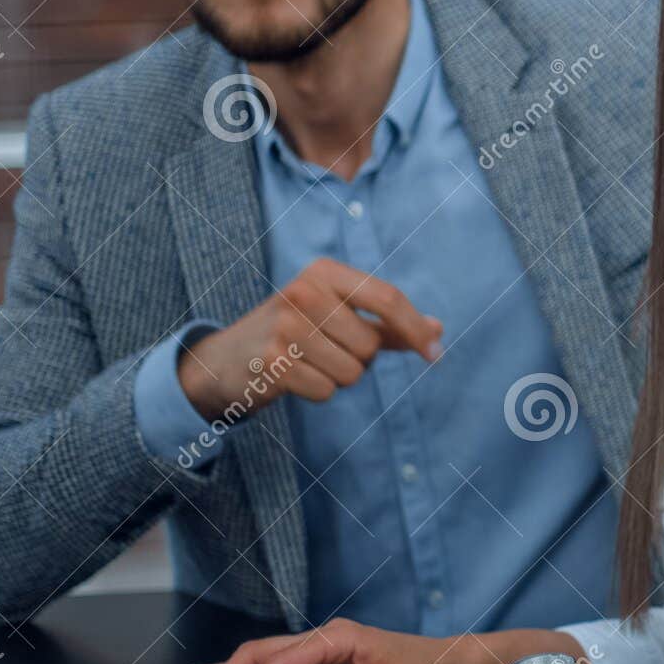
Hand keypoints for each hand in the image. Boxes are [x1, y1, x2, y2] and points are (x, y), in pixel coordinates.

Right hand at [178, 257, 442, 421]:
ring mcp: (284, 327)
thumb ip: (388, 324)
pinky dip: (318, 391)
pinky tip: (293, 376)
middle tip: (327, 350)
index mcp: (324, 272)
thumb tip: (437, 331)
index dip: (415, 329)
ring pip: (352, 373)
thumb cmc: (296, 332)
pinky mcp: (271, 363)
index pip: (386, 298)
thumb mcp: (339, 315)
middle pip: (370, 345)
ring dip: (339, 377)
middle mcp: (303, 292)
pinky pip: (326, 391)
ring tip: (309, 362)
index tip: (435, 355)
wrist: (226, 358)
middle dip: (360, 358)